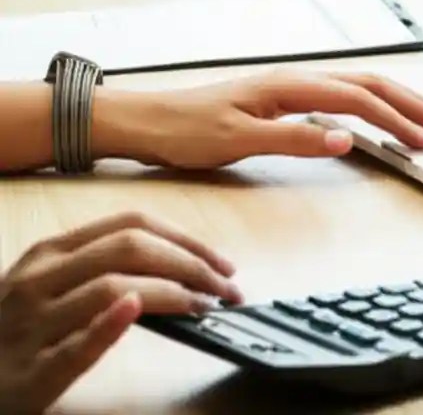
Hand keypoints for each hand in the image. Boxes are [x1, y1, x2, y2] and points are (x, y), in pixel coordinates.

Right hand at [0, 212, 240, 413]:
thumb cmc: (12, 330)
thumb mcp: (47, 285)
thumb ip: (98, 268)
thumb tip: (175, 266)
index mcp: (49, 253)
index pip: (131, 225)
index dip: (186, 240)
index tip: (222, 262)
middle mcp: (39, 280)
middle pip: (130, 249)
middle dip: (191, 264)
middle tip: (227, 289)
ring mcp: (32, 324)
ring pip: (111, 288)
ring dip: (172, 293)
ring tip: (205, 305)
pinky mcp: (30, 372)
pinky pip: (75, 343)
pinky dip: (109, 325)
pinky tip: (136, 311)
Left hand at [93, 70, 422, 169]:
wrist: (150, 121)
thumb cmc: (187, 130)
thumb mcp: (239, 141)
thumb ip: (295, 140)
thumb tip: (345, 139)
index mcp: (291, 86)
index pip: (360, 100)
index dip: (398, 121)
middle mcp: (298, 79)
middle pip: (371, 86)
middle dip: (414, 106)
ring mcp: (294, 86)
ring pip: (362, 86)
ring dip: (400, 101)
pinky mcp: (288, 98)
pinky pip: (345, 94)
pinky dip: (376, 103)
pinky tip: (384, 114)